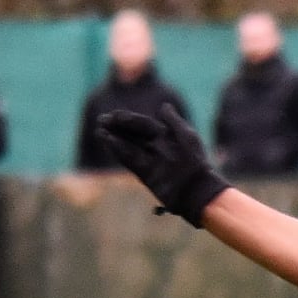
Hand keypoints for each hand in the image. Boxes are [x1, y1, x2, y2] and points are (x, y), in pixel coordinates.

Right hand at [95, 106, 230, 227]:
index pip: (143, 125)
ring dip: (114, 138)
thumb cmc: (195, 161)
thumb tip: (164, 106)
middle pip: (133, 134)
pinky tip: (107, 143)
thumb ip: (174, 121)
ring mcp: (151, 161)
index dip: (129, 120)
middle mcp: (157, 147)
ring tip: (99, 131)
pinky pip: (129, 160)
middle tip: (101, 120)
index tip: (114, 115)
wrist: (197, 190)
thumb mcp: (187, 137)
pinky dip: (118, 151)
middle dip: (117, 127)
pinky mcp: (146, 174)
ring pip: (128, 147)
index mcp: (167, 136)